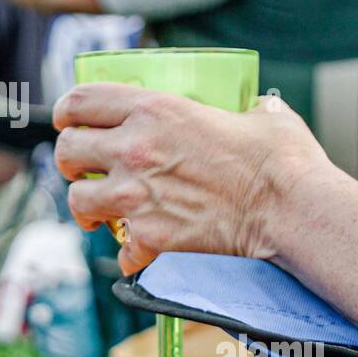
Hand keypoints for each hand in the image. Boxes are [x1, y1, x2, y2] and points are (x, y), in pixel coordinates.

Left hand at [52, 83, 327, 273]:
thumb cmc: (282, 161)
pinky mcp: (150, 236)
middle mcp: (135, 149)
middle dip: (68, 160)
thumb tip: (257, 110)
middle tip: (81, 169)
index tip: (67, 121)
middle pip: (67, 150)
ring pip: (77, 200)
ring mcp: (136, 195)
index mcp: (155, 110)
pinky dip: (129, 255)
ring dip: (85, 208)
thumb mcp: (261, 115)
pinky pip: (119, 250)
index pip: (81, 101)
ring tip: (97, 214)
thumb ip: (247, 109)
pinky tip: (141, 253)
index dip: (67, 111)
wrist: (290, 211)